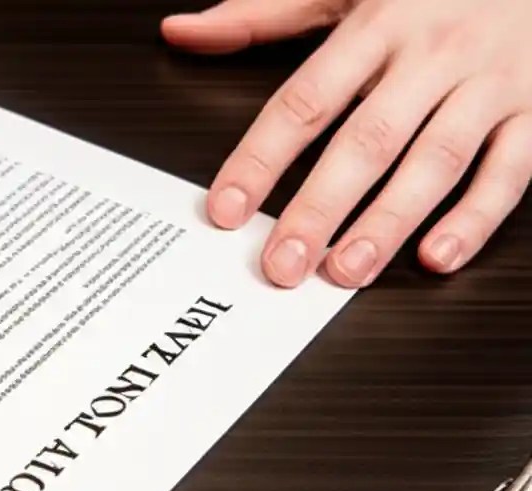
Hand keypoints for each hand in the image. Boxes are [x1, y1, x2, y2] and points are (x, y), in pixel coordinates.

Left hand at [161, 0, 531, 287]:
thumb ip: (264, 13)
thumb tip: (184, 31)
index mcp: (379, 23)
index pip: (306, 100)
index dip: (261, 158)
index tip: (226, 207)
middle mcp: (434, 55)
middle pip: (368, 140)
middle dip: (320, 207)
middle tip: (283, 263)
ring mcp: (490, 83)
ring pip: (436, 161)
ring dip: (388, 223)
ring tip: (345, 272)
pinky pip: (510, 170)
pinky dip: (476, 218)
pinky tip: (436, 255)